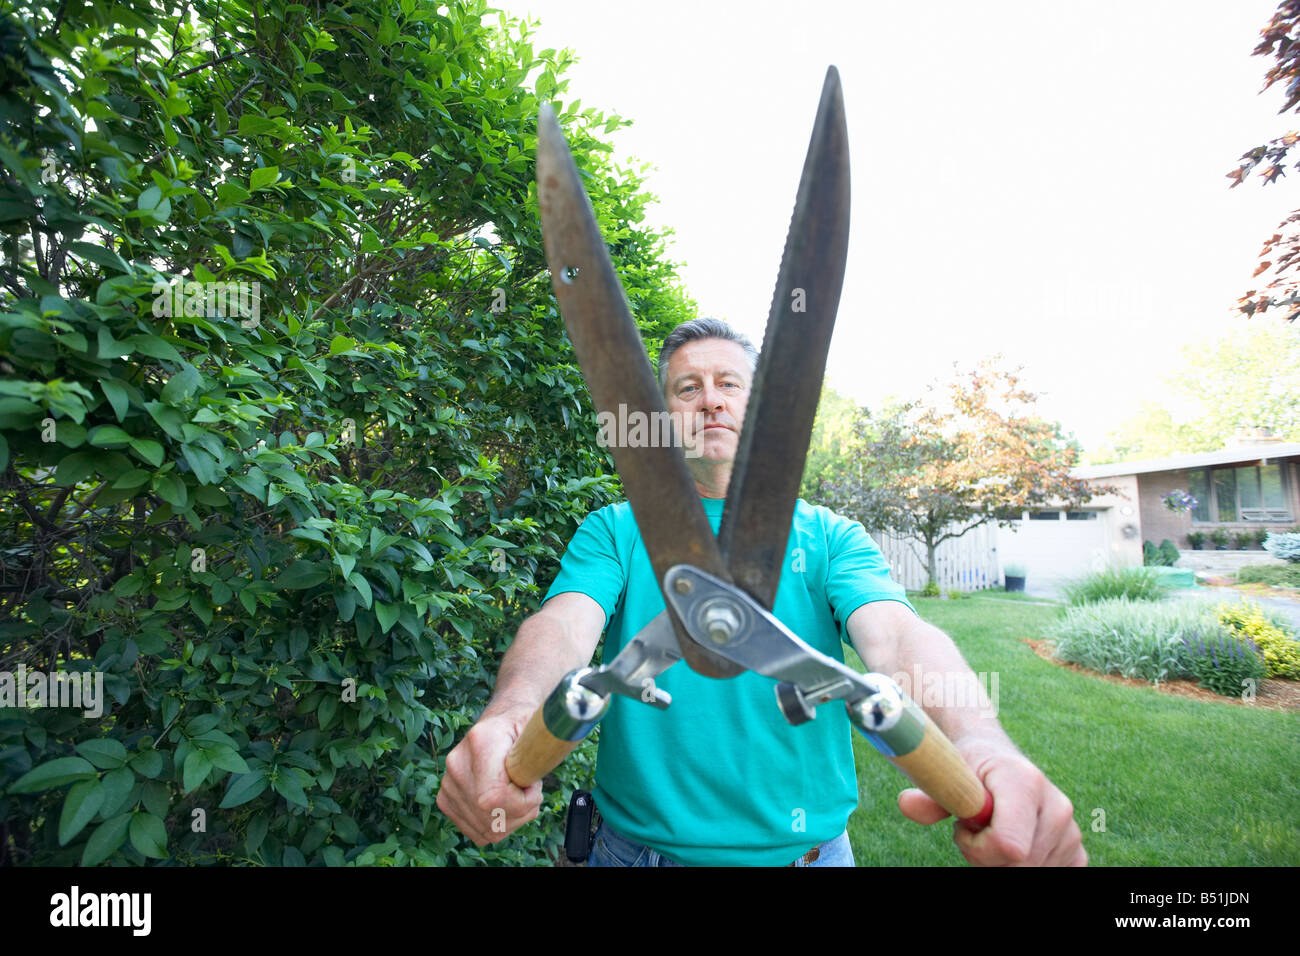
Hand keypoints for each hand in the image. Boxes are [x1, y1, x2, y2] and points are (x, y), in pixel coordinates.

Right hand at [436, 714, 542, 845]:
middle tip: (530, 789)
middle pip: (491, 817)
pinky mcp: (446, 799)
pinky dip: (498, 825)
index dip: (522, 803)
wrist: (500, 722)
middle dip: (521, 812)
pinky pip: (478, 832)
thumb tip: (539, 767)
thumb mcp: (541, 728)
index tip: (534, 787)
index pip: (493, 797)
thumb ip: (542, 748)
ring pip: (486, 830)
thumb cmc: (523, 725)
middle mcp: (457, 764)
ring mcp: (448, 783)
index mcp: (480, 742)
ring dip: (512, 820)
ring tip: (517, 793)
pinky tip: (505, 804)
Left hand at [897, 742, 1086, 865]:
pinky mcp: (1076, 848)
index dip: (977, 847)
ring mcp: (1070, 830)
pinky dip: (1024, 865)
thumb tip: (906, 803)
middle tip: (976, 829)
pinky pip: (1050, 874)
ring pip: (1030, 872)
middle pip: (1016, 865)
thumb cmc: (968, 767)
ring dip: (1002, 860)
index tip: (964, 826)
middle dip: (986, 855)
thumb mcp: (947, 773)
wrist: (995, 758)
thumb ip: (929, 795)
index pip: (1008, 846)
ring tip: (994, 830)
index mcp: (1026, 783)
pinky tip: (1014, 841)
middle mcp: (1057, 806)